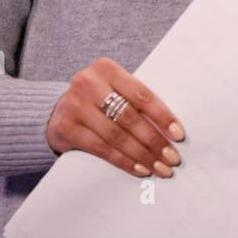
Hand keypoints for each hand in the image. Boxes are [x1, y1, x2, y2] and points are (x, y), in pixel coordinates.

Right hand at [46, 57, 185, 177]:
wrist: (58, 111)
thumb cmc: (99, 100)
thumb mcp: (114, 89)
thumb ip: (136, 100)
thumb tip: (172, 130)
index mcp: (106, 68)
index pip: (141, 94)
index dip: (162, 116)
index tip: (179, 135)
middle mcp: (88, 83)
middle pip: (129, 117)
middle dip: (154, 140)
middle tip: (172, 158)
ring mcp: (75, 105)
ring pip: (116, 136)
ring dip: (142, 155)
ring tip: (159, 167)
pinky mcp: (66, 128)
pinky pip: (101, 149)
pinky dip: (124, 161)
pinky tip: (140, 169)